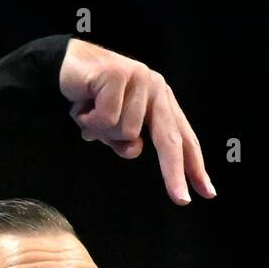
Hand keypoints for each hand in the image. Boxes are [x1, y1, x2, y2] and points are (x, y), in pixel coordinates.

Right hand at [59, 38, 215, 204]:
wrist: (62, 67)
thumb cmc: (91, 100)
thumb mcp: (114, 129)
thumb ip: (126, 142)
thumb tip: (134, 150)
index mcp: (161, 101)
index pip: (183, 139)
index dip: (194, 166)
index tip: (206, 192)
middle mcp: (155, 88)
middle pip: (169, 139)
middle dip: (173, 173)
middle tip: (182, 201)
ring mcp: (139, 79)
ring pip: (127, 133)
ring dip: (101, 131)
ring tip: (88, 114)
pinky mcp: (118, 75)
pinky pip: (107, 119)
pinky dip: (89, 120)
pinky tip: (81, 106)